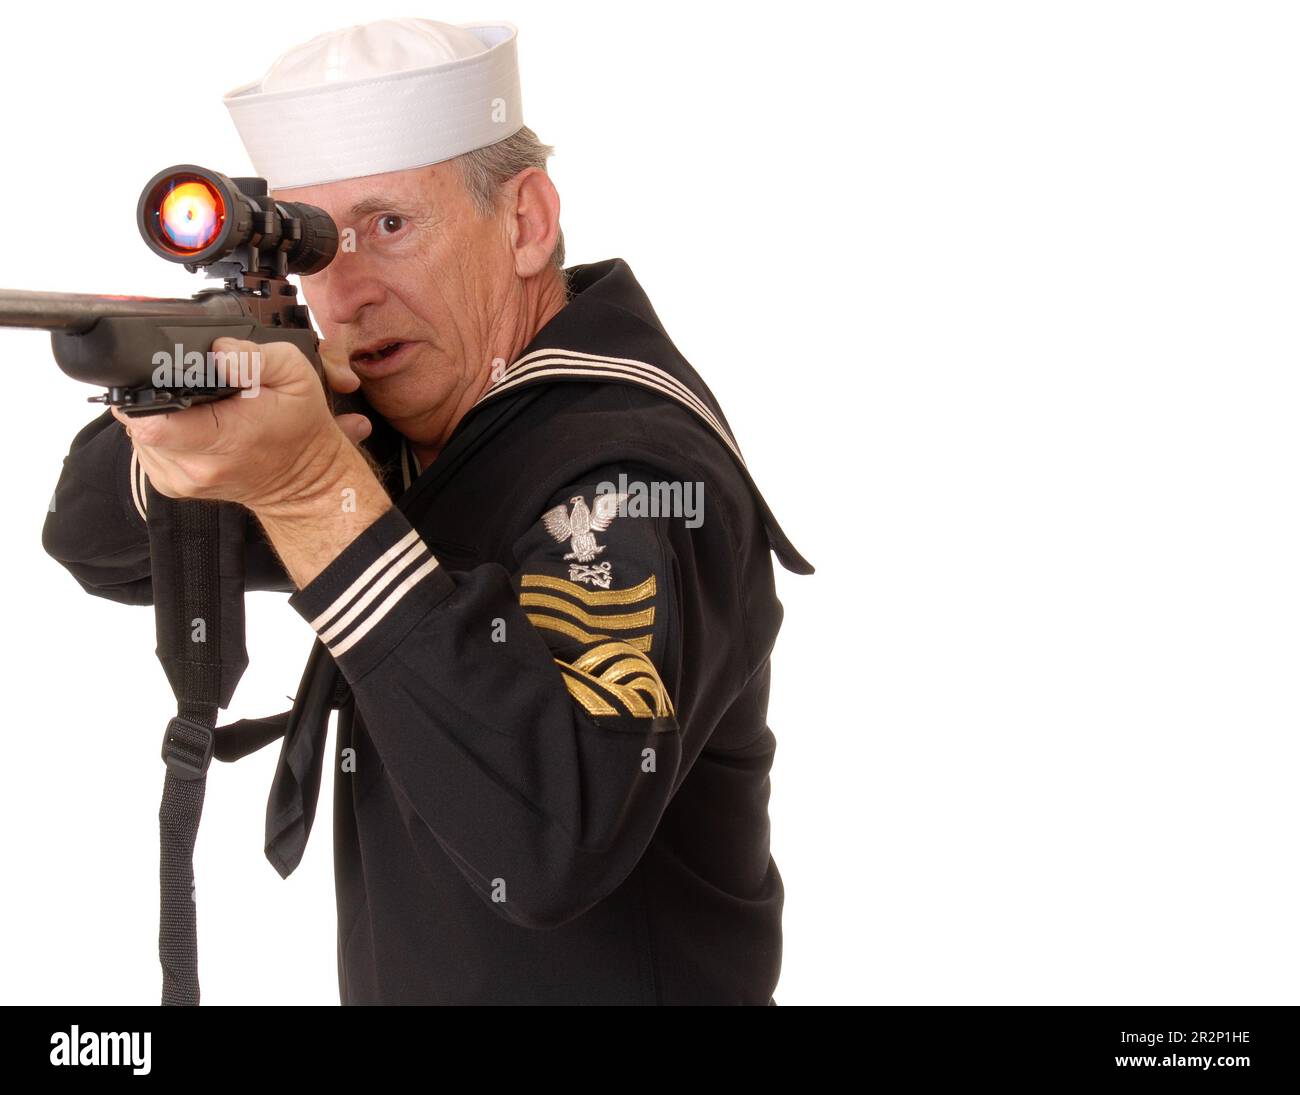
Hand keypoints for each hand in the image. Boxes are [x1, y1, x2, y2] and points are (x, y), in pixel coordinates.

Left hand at [113, 337, 372, 514]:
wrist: (304, 481)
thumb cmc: (299, 426)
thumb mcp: (295, 376)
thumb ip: (254, 357)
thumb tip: (216, 350)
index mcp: (224, 439)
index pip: (152, 422)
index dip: (149, 393)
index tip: (166, 380)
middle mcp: (197, 467)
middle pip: (138, 423)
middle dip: (154, 400)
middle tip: (187, 391)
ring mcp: (182, 481)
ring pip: (137, 436)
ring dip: (158, 417)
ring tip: (193, 410)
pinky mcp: (172, 486)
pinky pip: (146, 451)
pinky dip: (159, 435)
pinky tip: (188, 427)